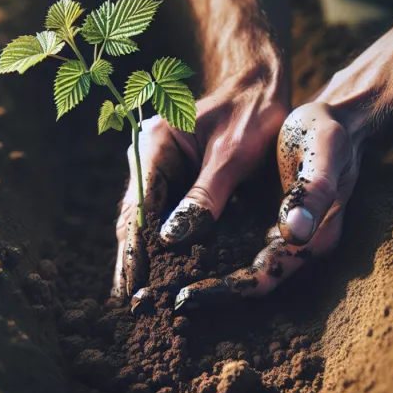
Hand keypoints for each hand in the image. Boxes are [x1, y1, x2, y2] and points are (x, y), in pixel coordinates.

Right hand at [111, 74, 287, 301]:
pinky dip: (162, 244)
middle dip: (132, 260)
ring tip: (138, 299)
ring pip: (145, 221)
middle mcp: (148, 157)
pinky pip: (163, 216)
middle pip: (134, 218)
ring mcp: (159, 168)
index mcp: (155, 145)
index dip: (133, 250)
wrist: (262, 86)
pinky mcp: (175, 178)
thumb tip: (173, 240)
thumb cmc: (253, 113)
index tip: (131, 286)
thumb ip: (205, 196)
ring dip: (143, 257)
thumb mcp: (232, 155)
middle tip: (130, 305)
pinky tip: (160, 273)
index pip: (138, 208)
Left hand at [174, 101, 361, 309]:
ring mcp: (280, 238)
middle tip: (155, 301)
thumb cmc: (329, 133)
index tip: (184, 296)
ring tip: (153, 283)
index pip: (262, 280)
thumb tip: (295, 232)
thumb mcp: (323, 155)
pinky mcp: (264, 224)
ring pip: (233, 267)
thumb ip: (312, 192)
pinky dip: (202, 250)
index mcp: (314, 240)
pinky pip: (230, 246)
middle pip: (243, 283)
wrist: (334, 120)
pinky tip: (170, 247)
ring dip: (197, 273)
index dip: (224, 291)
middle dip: (201, 291)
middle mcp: (296, 248)